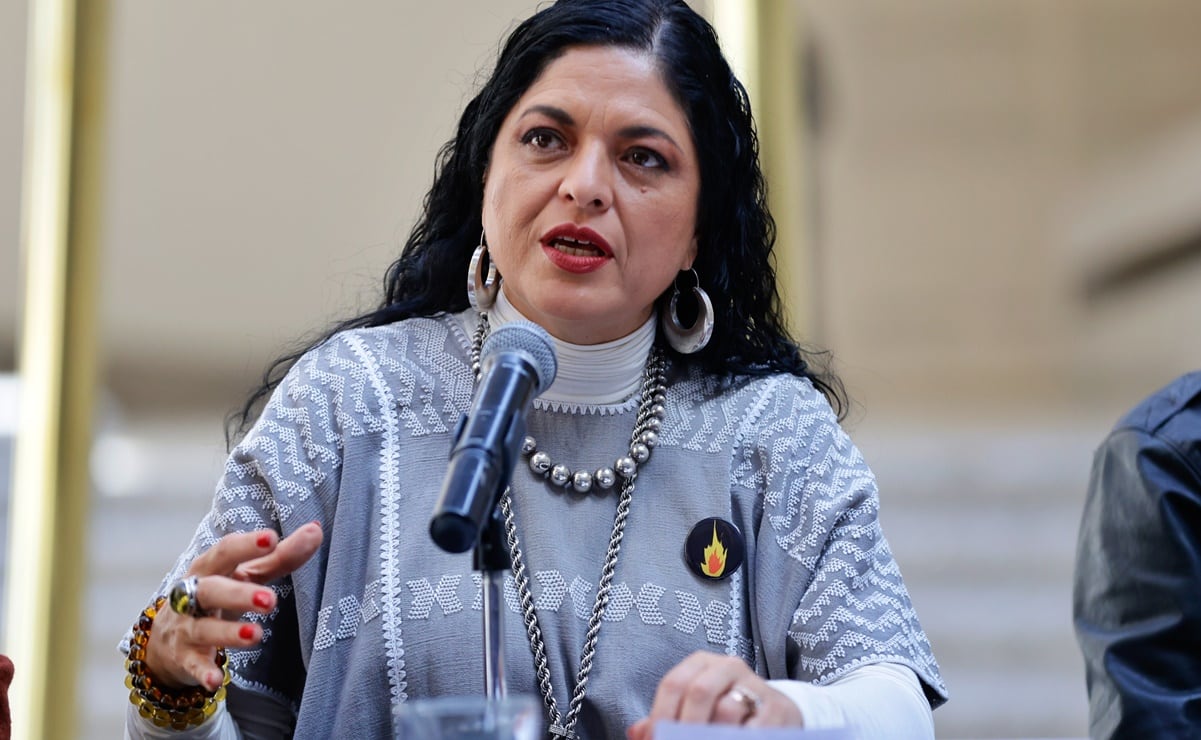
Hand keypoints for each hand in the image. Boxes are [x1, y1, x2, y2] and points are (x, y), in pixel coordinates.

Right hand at [144, 522, 323, 690]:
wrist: (167, 639)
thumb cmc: (217, 597)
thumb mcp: (246, 575)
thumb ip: (280, 557)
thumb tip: (316, 531)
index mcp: (210, 568)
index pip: (226, 551)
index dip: (247, 545)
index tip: (272, 538)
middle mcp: (193, 594)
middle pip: (211, 590)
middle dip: (239, 594)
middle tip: (270, 600)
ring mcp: (186, 627)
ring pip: (203, 628)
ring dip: (228, 633)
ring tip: (256, 635)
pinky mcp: (184, 657)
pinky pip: (193, 665)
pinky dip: (204, 673)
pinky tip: (216, 682)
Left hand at [626, 651, 802, 739]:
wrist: (773, 712)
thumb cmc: (723, 711)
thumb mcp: (694, 709)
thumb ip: (667, 720)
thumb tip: (638, 733)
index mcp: (702, 664)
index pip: (673, 683)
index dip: (660, 716)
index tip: (655, 739)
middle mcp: (729, 667)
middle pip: (699, 692)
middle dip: (684, 727)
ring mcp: (756, 686)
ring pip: (727, 710)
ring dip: (711, 735)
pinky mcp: (778, 709)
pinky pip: (755, 728)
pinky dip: (738, 737)